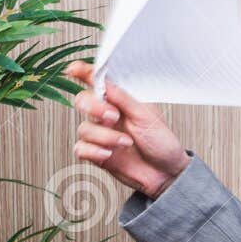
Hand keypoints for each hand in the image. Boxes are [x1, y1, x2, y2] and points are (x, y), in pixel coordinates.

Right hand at [65, 61, 187, 197]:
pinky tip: (109, 153)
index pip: (97, 82)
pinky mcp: (97, 154)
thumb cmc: (161, 143)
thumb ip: (123, 98)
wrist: (166, 172)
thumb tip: (105, 80)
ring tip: (126, 142)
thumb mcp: (146, 115)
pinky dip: (94, 150)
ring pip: (84, 128)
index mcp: (120, 102)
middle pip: (82, 101)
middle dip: (94, 107)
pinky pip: (80, 148)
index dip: (83, 73)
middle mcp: (107, 116)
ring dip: (105, 136)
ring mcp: (101, 135)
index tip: (74, 69)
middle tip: (114, 116)